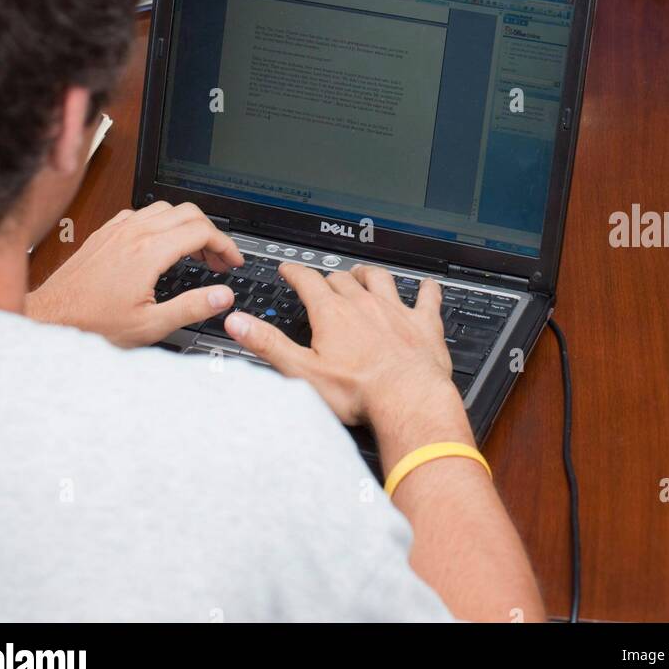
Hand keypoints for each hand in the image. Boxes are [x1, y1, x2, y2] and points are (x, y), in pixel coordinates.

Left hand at [26, 201, 243, 347]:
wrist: (50, 319)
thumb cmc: (92, 324)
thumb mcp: (150, 325)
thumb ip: (191, 307)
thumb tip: (223, 296)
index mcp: (149, 252)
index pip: (202, 231)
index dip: (226, 245)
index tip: (233, 261)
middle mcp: (133, 233)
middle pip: (188, 212)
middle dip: (211, 232)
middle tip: (218, 259)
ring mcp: (117, 229)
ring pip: (165, 208)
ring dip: (186, 225)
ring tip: (194, 252)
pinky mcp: (105, 233)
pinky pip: (141, 213)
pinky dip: (160, 224)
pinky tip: (159, 246)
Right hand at [225, 262, 455, 426]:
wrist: (408, 399)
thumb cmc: (359, 392)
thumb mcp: (302, 371)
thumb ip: (269, 344)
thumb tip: (239, 323)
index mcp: (333, 314)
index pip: (308, 281)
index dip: (296, 272)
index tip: (290, 269)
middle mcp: (364, 304)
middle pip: (342, 279)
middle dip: (329, 277)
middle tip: (322, 279)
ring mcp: (395, 311)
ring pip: (380, 279)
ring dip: (369, 274)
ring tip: (362, 274)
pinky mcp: (423, 324)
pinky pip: (427, 298)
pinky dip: (426, 289)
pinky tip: (429, 285)